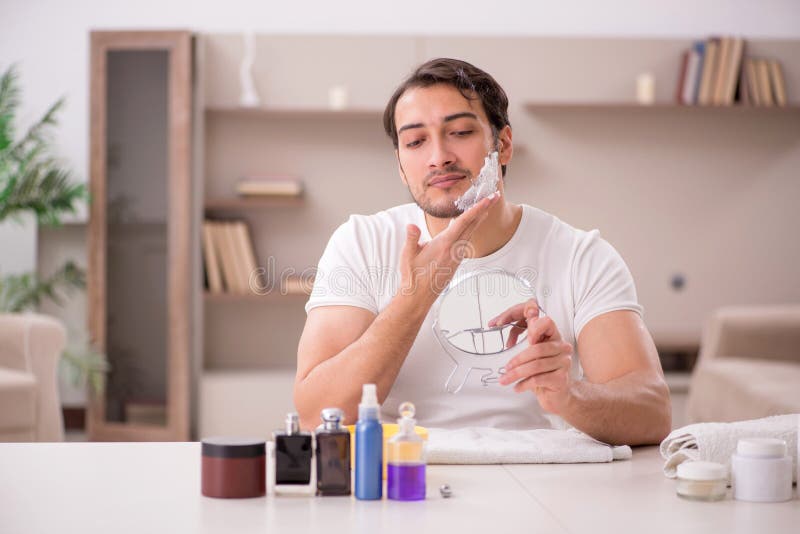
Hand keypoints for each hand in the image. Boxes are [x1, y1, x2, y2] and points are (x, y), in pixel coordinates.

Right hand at [400, 192, 499, 301]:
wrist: (418, 297)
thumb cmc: (413, 277)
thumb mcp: (408, 256)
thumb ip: (411, 239)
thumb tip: (411, 226)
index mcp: (444, 245)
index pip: (463, 222)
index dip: (477, 208)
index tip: (488, 199)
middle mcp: (454, 250)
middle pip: (472, 225)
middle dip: (484, 209)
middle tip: (494, 196)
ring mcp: (456, 256)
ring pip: (470, 233)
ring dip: (478, 219)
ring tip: (484, 206)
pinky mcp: (455, 261)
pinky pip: (465, 241)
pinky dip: (470, 229)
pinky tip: (469, 226)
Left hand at [489, 299, 574, 413]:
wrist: (557, 395)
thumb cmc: (544, 373)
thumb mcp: (534, 357)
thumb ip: (529, 344)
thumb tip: (516, 335)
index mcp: (555, 338)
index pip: (547, 323)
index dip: (535, 328)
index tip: (525, 339)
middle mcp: (563, 348)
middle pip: (537, 349)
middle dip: (517, 360)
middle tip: (505, 368)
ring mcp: (565, 363)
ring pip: (536, 366)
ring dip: (517, 374)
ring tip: (506, 379)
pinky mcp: (562, 378)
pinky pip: (538, 379)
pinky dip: (524, 384)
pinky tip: (517, 387)